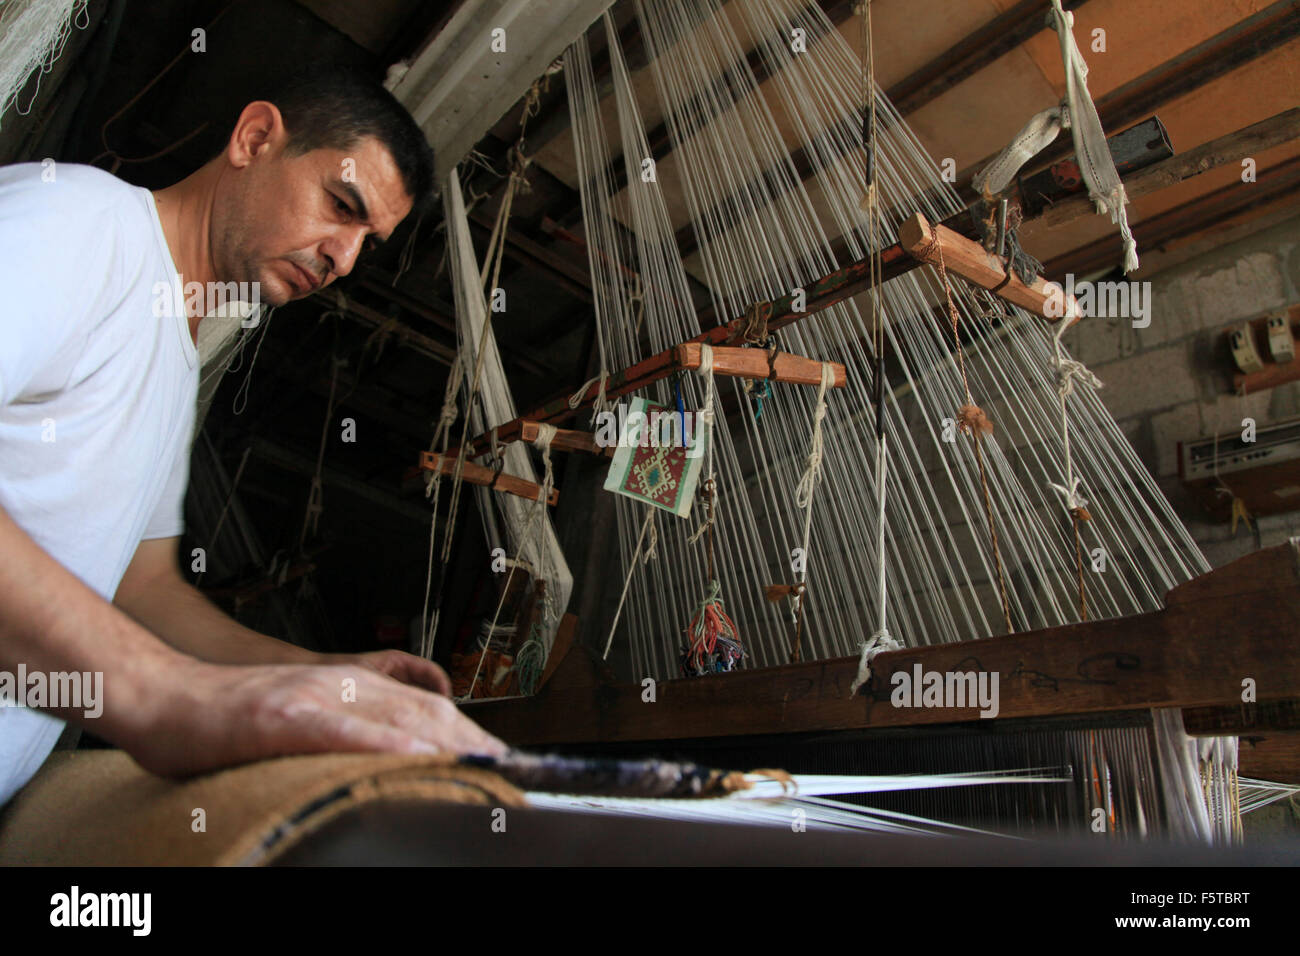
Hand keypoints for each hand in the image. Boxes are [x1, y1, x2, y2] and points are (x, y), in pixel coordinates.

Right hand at [119, 657, 506, 779]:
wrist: (164, 699)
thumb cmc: (226, 721)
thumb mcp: (299, 720)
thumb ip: (344, 732)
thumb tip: (392, 762)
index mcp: (344, 686)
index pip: (424, 706)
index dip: (466, 731)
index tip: (496, 759)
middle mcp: (338, 685)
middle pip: (424, 710)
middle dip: (471, 740)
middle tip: (506, 769)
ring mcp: (313, 698)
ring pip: (397, 716)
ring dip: (448, 742)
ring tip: (484, 766)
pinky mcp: (283, 718)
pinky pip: (345, 731)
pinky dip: (385, 745)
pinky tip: (417, 757)